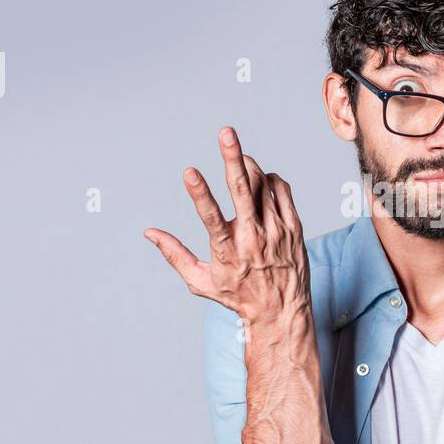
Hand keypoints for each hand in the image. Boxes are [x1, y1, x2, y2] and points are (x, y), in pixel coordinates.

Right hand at [145, 126, 308, 324]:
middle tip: (226, 132)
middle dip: (233, 158)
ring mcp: (277, 231)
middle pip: (243, 190)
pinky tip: (261, 180)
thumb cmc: (237, 297)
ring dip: (249, 166)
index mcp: (227, 250)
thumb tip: (149, 233)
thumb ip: (174, 254)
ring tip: (239, 160)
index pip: (210, 216)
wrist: (281, 311)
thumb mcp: (201, 282)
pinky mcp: (294, 228)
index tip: (189, 172)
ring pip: (264, 184)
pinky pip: (282, 190)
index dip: (199, 193)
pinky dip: (270, 179)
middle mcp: (253, 238)